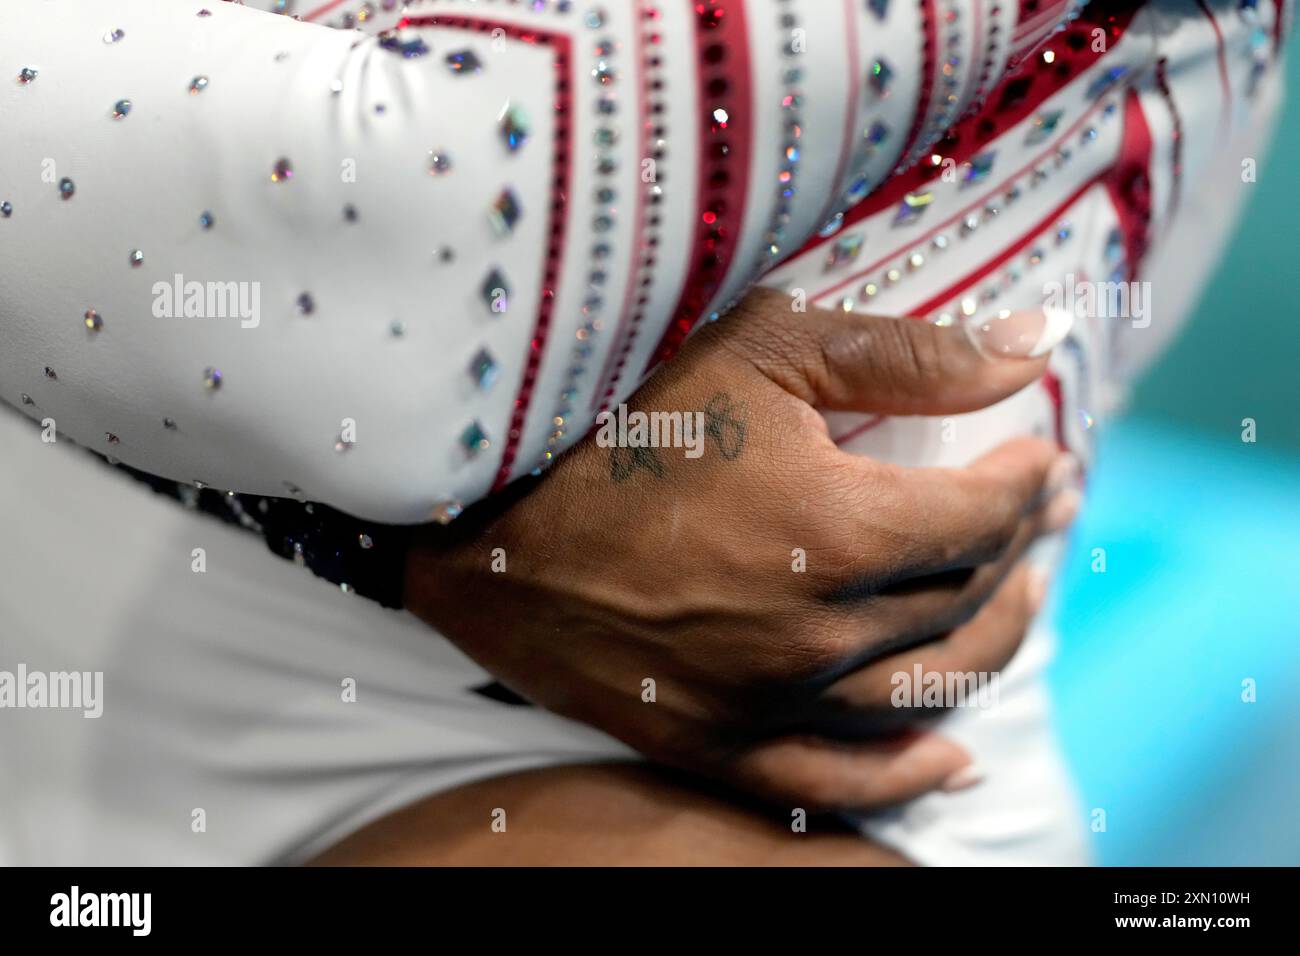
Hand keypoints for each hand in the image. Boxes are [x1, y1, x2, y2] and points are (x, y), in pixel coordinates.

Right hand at [404, 289, 1079, 810]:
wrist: (476, 511)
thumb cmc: (613, 410)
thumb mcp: (763, 349)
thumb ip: (911, 354)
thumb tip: (1036, 342)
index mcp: (840, 531)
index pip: (982, 515)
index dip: (1026, 481)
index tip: (1039, 452)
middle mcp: (819, 635)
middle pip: (967, 604)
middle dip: (1021, 553)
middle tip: (1039, 517)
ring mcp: (768, 700)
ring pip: (927, 693)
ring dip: (991, 644)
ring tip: (1013, 600)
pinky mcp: (716, 741)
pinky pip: (836, 779)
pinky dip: (907, 773)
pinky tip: (953, 757)